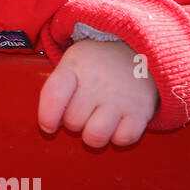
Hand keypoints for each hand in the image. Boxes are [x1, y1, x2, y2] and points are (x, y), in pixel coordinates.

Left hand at [38, 39, 158, 147]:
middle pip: (73, 121)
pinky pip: (123, 139)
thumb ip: (56, 89)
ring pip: (96, 135)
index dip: (47, 116)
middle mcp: (97, 82)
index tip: (48, 126)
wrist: (138, 50)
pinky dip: (119, 138)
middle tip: (84, 112)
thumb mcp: (72, 62)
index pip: (54, 94)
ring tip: (97, 123)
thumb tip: (47, 125)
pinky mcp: (142, 110)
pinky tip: (117, 125)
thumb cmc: (97, 63)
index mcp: (75, 67)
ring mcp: (120, 97)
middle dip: (74, 123)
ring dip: (93, 136)